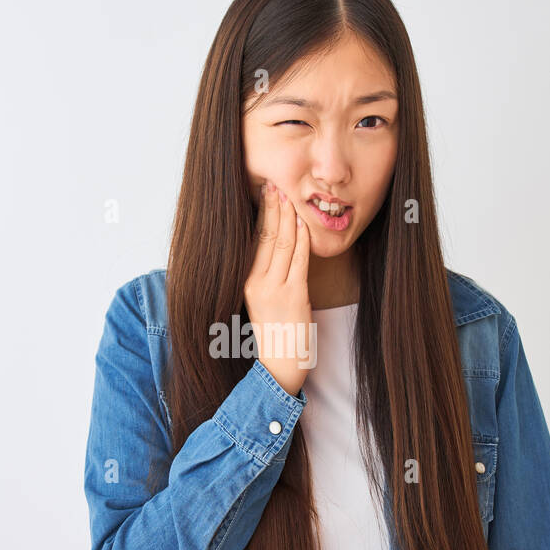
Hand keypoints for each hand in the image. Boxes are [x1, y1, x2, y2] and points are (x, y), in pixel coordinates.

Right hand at [243, 180, 311, 397]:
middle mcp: (256, 283)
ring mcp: (274, 289)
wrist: (279, 364)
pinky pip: (298, 260)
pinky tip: (303, 224)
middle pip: (265, 237)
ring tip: (289, 197)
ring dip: (288, 217)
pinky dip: (302, 239)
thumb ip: (263, 275)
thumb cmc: (275, 333)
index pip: (252, 240)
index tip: (264, 193)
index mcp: (246, 282)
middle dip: (272, 208)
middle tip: (275, 185)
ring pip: (281, 244)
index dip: (259, 214)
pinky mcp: (294, 295)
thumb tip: (271, 247)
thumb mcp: (260, 301)